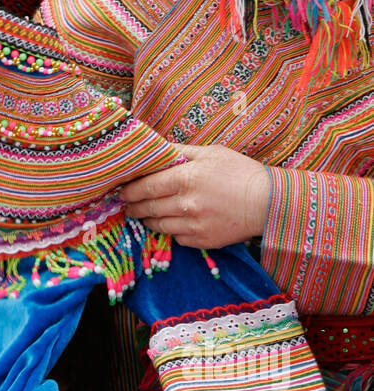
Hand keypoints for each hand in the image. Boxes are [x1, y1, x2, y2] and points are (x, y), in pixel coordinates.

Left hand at [119, 143, 271, 248]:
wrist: (268, 203)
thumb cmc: (239, 172)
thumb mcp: (210, 153)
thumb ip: (179, 152)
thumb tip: (154, 149)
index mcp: (186, 178)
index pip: (145, 186)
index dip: (129, 190)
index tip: (121, 189)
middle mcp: (186, 204)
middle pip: (147, 207)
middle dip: (133, 206)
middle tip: (127, 203)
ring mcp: (193, 225)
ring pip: (157, 225)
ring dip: (148, 219)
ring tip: (145, 212)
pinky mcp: (202, 241)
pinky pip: (175, 237)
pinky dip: (170, 230)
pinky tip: (173, 221)